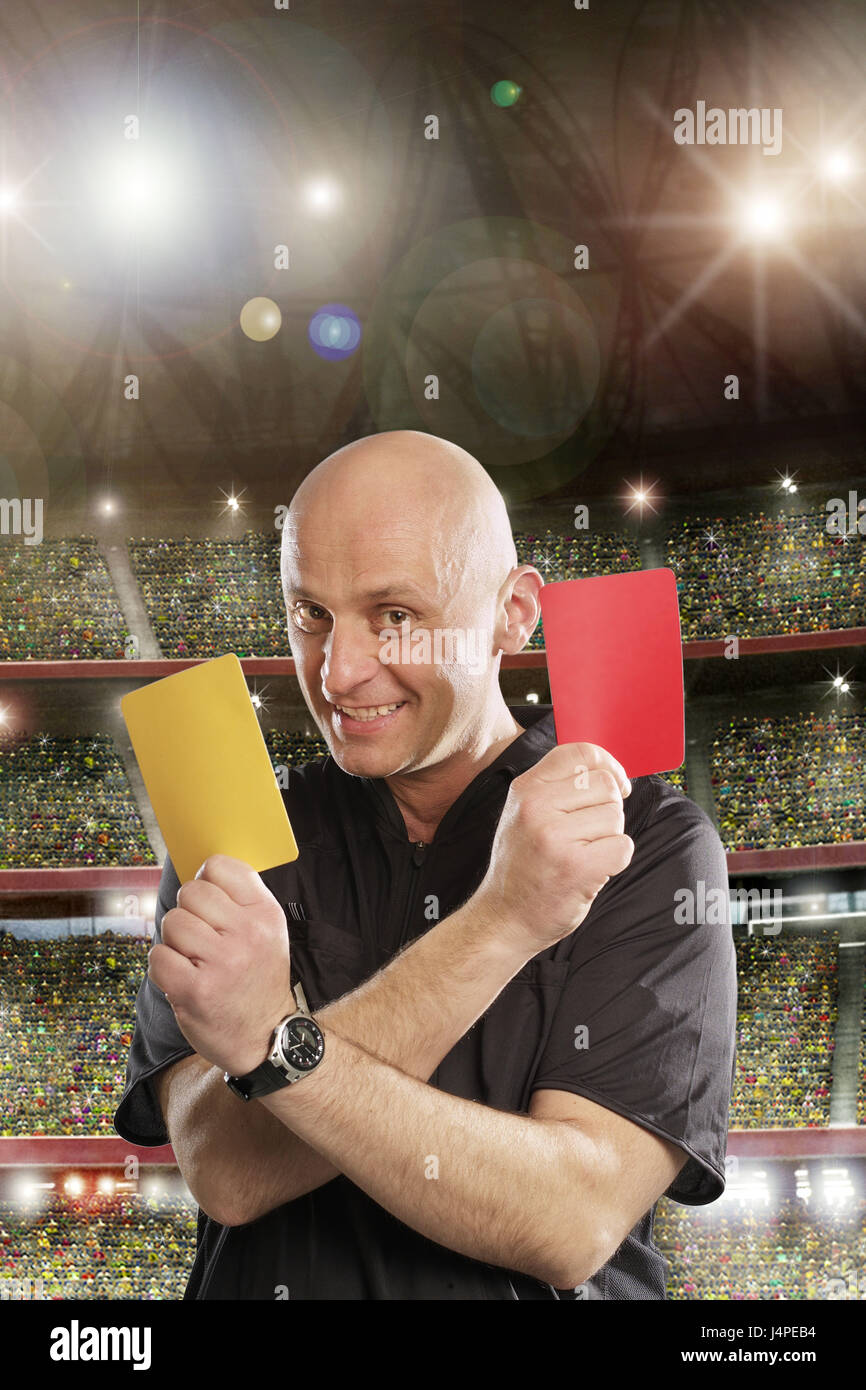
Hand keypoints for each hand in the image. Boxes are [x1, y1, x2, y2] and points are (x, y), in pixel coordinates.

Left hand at [148, 854, 293, 1076]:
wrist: (265, 1037)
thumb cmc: (257, 978)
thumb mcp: (267, 932)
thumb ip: (239, 899)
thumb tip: (199, 869)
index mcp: (265, 913)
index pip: (218, 866)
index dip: (205, 881)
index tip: (211, 905)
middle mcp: (247, 933)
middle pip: (190, 892)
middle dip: (188, 914)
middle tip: (202, 941)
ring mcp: (222, 962)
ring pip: (172, 922)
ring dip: (175, 943)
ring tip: (195, 962)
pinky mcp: (195, 990)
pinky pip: (158, 956)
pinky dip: (163, 968)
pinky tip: (183, 980)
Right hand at [474, 742, 633, 952]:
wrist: (503, 918)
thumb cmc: (522, 867)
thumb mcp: (525, 814)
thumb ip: (558, 787)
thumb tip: (609, 771)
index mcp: (526, 788)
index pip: (581, 752)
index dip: (609, 764)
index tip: (616, 783)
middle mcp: (537, 807)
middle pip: (606, 786)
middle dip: (607, 811)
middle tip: (585, 836)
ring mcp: (555, 836)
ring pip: (616, 817)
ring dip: (608, 838)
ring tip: (580, 855)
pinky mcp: (576, 866)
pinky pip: (622, 847)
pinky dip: (614, 862)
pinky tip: (589, 871)